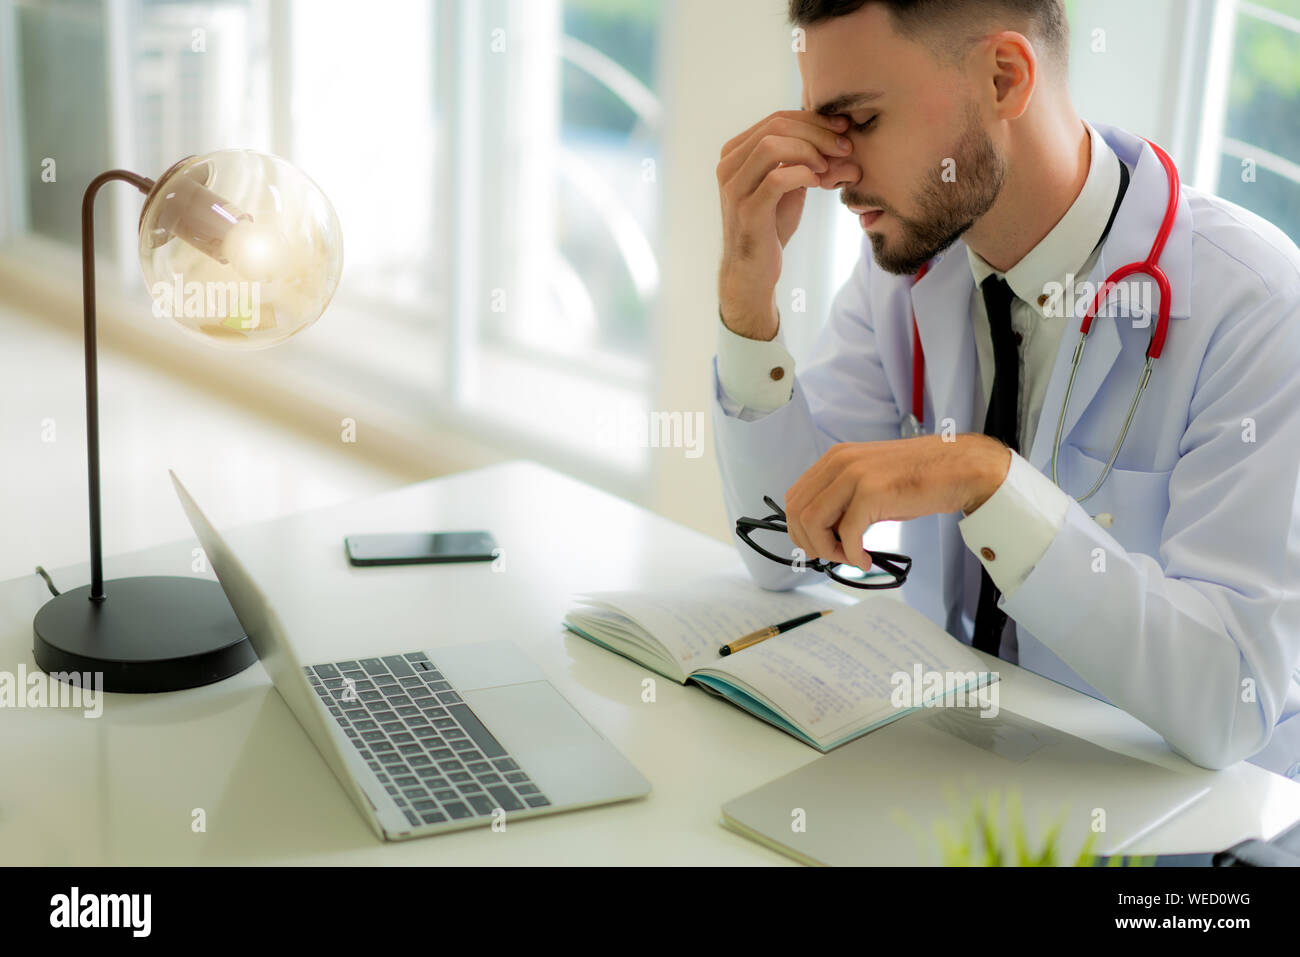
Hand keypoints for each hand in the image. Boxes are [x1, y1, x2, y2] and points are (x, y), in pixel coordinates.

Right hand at [716, 110, 856, 339]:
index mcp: (735, 153)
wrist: (753, 270)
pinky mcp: (746, 209)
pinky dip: (802, 174)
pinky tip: (816, 183)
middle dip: (817, 132)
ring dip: (809, 151)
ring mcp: (733, 187)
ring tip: (828, 167)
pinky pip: (777, 177)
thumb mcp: (789, 185)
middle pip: (776, 126)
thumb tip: (845, 136)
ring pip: (772, 145)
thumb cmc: (771, 225)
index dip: (813, 119)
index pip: (777, 119)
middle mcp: (728, 165)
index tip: (843, 129)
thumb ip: (806, 159)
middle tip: (844, 147)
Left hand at [783, 435, 1010, 569]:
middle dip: (810, 542)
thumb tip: (824, 533)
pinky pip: (847, 534)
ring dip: (828, 550)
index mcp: (835, 459)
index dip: (801, 529)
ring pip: (813, 522)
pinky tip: (865, 560)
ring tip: (850, 557)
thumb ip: (843, 500)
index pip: (795, 497)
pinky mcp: (872, 492)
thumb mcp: (869, 483)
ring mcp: (854, 475)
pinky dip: (852, 555)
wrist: (957, 469)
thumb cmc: (917, 479)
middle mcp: (839, 462)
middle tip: (833, 556)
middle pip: (798, 511)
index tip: (821, 545)